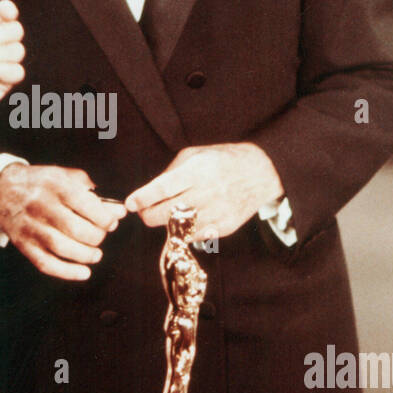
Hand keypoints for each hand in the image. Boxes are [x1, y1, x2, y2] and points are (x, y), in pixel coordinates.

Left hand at [0, 0, 23, 110]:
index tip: (4, 10)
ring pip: (17, 53)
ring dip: (0, 55)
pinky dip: (0, 73)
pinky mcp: (2, 82)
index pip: (6, 13)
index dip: (8, 10)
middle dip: (2, 35)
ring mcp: (2, 61)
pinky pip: (13, 75)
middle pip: (16, 32)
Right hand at [0, 164, 124, 280]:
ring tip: (96, 255)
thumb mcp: (64, 175)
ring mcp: (31, 228)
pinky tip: (83, 273)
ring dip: (85, 255)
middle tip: (101, 236)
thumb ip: (92, 191)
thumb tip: (117, 211)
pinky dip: (67, 272)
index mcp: (55, 186)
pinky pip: (46, 263)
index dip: (104, 218)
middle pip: (76, 229)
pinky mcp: (24, 245)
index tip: (110, 222)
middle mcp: (41, 206)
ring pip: (62, 248)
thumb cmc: (41, 183)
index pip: (86, 205)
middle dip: (96, 237)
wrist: (2, 190)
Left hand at [124, 143, 283, 239]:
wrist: (260, 173)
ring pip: (179, 229)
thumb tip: (148, 193)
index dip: (143, 198)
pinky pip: (194, 237)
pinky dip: (183, 231)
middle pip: (167, 214)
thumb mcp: (195, 155)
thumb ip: (170, 172)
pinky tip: (183, 221)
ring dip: (165, 224)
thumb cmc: (223, 160)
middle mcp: (208, 193)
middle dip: (147, 215)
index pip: (163, 188)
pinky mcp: (225, 227)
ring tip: (164, 214)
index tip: (131, 203)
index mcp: (198, 171)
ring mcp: (217, 212)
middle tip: (143, 211)